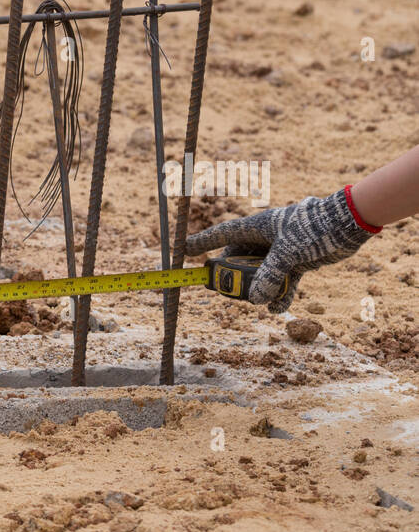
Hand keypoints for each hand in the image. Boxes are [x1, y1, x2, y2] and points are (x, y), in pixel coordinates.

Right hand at [184, 188, 374, 312]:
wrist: (349, 224)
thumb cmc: (314, 229)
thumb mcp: (287, 254)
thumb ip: (268, 277)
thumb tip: (256, 300)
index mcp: (257, 227)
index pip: (221, 235)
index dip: (202, 243)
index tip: (183, 251)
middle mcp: (266, 240)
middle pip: (239, 260)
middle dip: (235, 278)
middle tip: (228, 290)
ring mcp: (282, 251)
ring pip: (260, 274)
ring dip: (259, 290)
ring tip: (261, 301)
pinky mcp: (298, 262)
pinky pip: (282, 282)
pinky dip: (279, 295)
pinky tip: (277, 307)